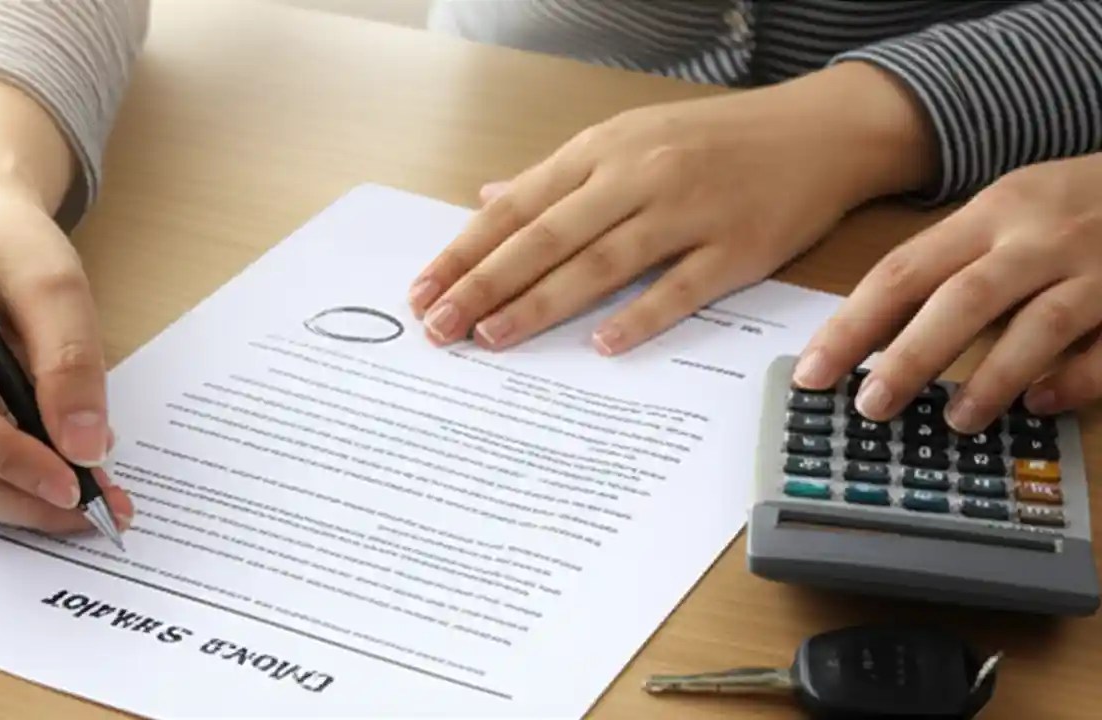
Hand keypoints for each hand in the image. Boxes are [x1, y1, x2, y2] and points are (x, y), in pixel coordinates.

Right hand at [0, 187, 132, 530]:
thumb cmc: (10, 251)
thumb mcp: (55, 280)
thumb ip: (71, 359)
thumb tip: (86, 448)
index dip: (7, 457)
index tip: (75, 483)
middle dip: (20, 495)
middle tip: (96, 506)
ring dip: (7, 503)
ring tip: (76, 489)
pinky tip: (32, 476)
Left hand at [407, 62, 934, 354]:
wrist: (820, 130)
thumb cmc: (717, 139)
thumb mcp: (630, 138)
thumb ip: (558, 177)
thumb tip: (488, 197)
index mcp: (604, 150)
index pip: (517, 206)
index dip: (465, 250)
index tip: (424, 289)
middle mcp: (638, 175)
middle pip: (545, 236)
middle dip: (484, 284)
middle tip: (438, 327)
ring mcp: (689, 210)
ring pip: (599, 262)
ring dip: (540, 303)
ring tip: (492, 338)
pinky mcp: (738, 247)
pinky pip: (680, 286)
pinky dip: (639, 315)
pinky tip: (599, 344)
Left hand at [794, 152, 1101, 430]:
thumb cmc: (1076, 201)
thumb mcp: (1010, 209)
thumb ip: (953, 262)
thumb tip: (875, 331)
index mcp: (991, 213)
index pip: (903, 271)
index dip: (852, 324)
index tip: (812, 371)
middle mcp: (1039, 237)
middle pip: (963, 299)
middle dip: (910, 356)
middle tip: (870, 406)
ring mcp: (1097, 268)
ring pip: (1039, 326)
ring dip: (992, 378)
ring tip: (955, 421)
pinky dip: (1076, 379)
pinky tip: (1042, 404)